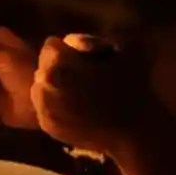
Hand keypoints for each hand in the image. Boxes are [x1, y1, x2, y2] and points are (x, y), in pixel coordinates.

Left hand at [31, 36, 157, 154]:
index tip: (84, 60)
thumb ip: (91, 41)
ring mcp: (43, 107)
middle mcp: (44, 84)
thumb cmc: (131, 88)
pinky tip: (76, 110)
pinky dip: (56, 106)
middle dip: (60, 68)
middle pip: (44, 67)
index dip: (68, 50)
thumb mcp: (118, 53)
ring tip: (79, 94)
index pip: (51, 46)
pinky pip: (44, 107)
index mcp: (58, 63)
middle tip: (82, 78)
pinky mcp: (47, 125)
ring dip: (55, 86)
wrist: (134, 132)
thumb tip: (73, 43)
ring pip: (41, 86)